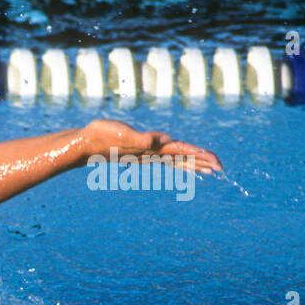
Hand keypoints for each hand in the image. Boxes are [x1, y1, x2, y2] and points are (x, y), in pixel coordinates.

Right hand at [83, 119, 222, 173]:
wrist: (82, 145)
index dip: (200, 157)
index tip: (217, 164)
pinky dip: (176, 160)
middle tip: (222, 169)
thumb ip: (142, 139)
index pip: (182, 152)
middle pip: (182, 159)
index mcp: (151, 149)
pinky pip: (164, 157)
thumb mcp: (123, 134)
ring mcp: (145, 154)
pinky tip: (179, 161)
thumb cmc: (101, 137)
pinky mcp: (139, 152)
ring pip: (175, 160)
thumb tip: (162, 140)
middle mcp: (151, 153)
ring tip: (208, 170)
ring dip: (192, 164)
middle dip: (202, 163)